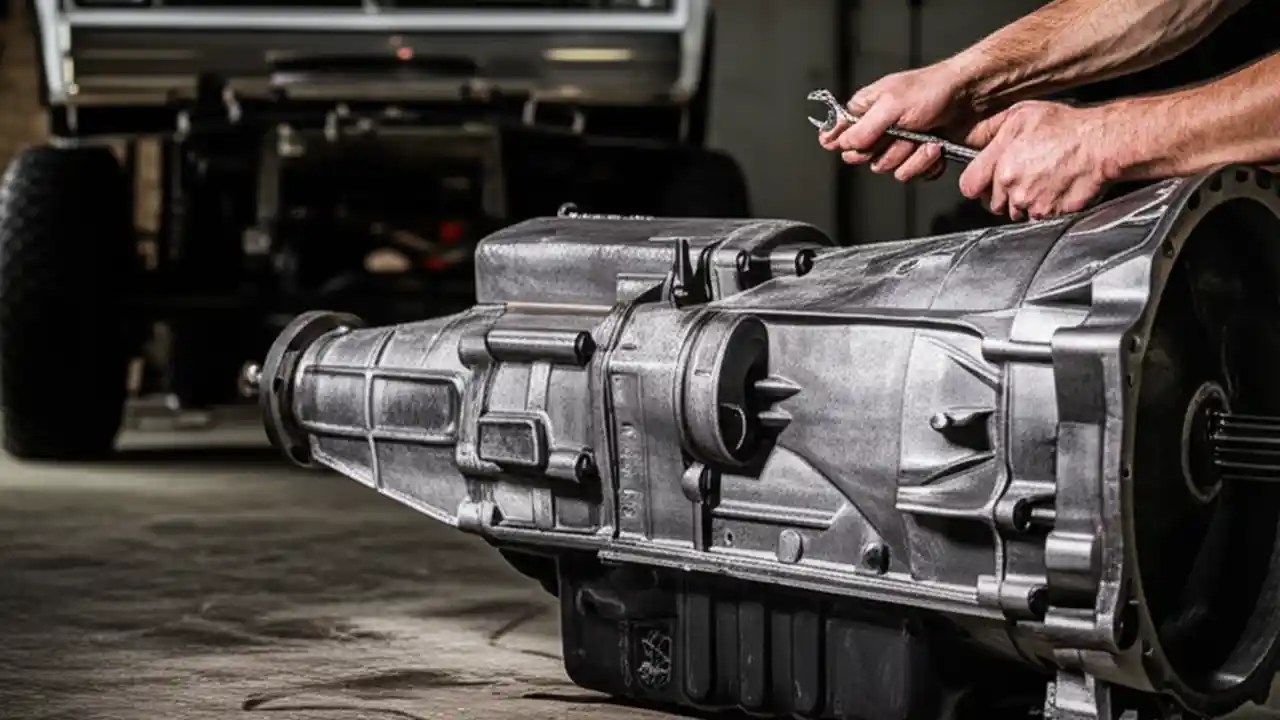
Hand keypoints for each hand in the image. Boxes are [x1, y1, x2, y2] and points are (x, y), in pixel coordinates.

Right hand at [818, 60, 977, 181]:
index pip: (840, 133)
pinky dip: (926, 165)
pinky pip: (913, 175)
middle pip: (865, 158)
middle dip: (886, 151)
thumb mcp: (891, 105)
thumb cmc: (933, 90)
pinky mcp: (922, 157)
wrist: (974, 97)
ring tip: (928, 140)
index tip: (857, 143)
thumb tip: (841, 144)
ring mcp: (902, 144)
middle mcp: (882, 128)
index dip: (844, 142)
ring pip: (890, 170)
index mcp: (868, 109)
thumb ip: (863, 128)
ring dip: (911, 158)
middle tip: (903, 135)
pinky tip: (937, 149)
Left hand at [958, 100, 1115, 220]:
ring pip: (1015, 212)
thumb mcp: (1021, 114)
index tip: (984, 180)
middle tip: (1023, 176)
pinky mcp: (1050, 214)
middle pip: (993, 203)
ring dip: (1023, 202)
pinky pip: (1036, 217)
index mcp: (1001, 164)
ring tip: (1041, 180)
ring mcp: (1031, 204)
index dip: (977, 184)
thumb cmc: (1065, 126)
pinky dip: (1042, 207)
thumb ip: (990, 130)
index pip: (969, 187)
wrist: (1102, 144)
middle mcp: (1013, 188)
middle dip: (1003, 193)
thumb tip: (971, 141)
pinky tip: (1053, 188)